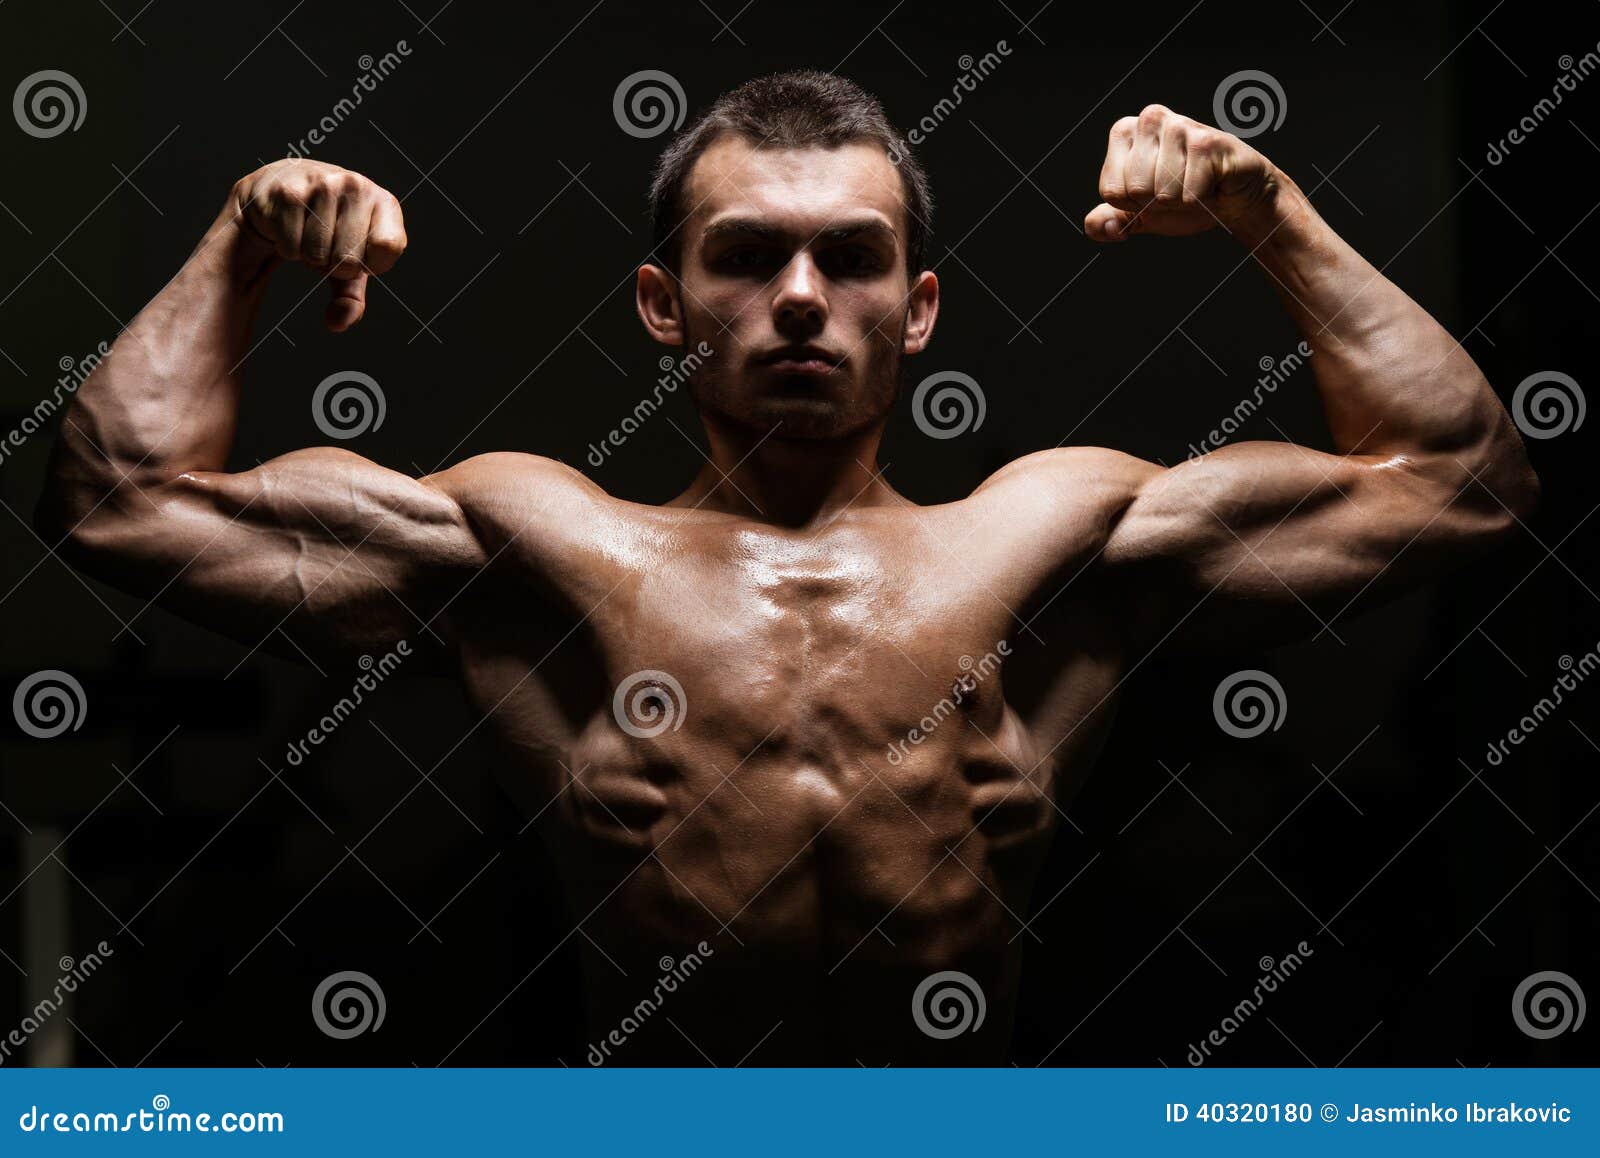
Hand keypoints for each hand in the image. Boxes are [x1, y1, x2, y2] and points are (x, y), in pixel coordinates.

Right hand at [231, 160, 407, 330]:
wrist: (281, 192)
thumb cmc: (326, 229)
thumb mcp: (349, 261)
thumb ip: (351, 297)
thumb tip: (338, 323)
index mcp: (383, 200)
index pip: (389, 248)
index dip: (371, 263)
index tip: (362, 254)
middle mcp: (356, 186)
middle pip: (350, 260)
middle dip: (335, 265)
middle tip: (327, 245)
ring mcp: (322, 185)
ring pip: (318, 255)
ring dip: (309, 256)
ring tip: (308, 233)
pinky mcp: (288, 192)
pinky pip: (292, 247)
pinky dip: (288, 248)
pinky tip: (289, 226)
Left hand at [1085, 105, 1278, 241]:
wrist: (1232, 198)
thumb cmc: (1184, 199)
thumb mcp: (1139, 214)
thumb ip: (1109, 221)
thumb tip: (1095, 227)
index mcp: (1125, 132)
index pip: (1112, 190)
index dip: (1134, 204)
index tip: (1153, 193)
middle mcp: (1149, 119)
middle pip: (1135, 188)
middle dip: (1158, 203)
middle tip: (1178, 189)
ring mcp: (1179, 125)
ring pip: (1162, 191)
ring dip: (1181, 201)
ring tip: (1195, 183)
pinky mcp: (1207, 141)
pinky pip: (1189, 193)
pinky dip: (1200, 199)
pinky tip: (1211, 183)